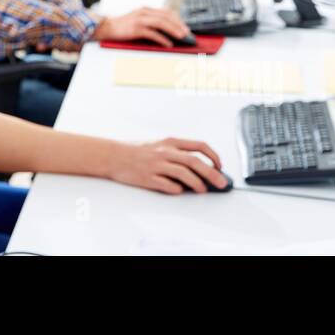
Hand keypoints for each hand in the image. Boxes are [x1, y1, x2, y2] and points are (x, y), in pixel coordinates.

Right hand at [92, 7, 189, 46]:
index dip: (177, 19)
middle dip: (178, 25)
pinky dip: (162, 39)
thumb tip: (165, 30)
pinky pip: (153, 34)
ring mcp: (140, 20)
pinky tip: (168, 44)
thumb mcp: (137, 19)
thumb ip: (149, 21)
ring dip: (173, 30)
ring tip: (181, 37)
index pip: (165, 12)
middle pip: (166, 17)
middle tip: (187, 33)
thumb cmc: (123, 26)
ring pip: (161, 23)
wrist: (107, 27)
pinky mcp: (136, 29)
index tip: (185, 27)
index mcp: (145, 10)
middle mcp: (144, 13)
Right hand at [108, 138, 226, 193]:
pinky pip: (167, 185)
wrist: (113, 155)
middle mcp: (165, 152)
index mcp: (170, 142)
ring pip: (184, 174)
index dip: (213, 156)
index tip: (220, 166)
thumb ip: (177, 153)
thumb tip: (198, 167)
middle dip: (212, 174)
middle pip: (195, 162)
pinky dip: (177, 189)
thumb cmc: (137, 151)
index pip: (199, 146)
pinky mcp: (148, 178)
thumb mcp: (159, 145)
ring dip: (197, 184)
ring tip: (203, 190)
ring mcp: (156, 165)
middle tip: (221, 183)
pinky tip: (180, 191)